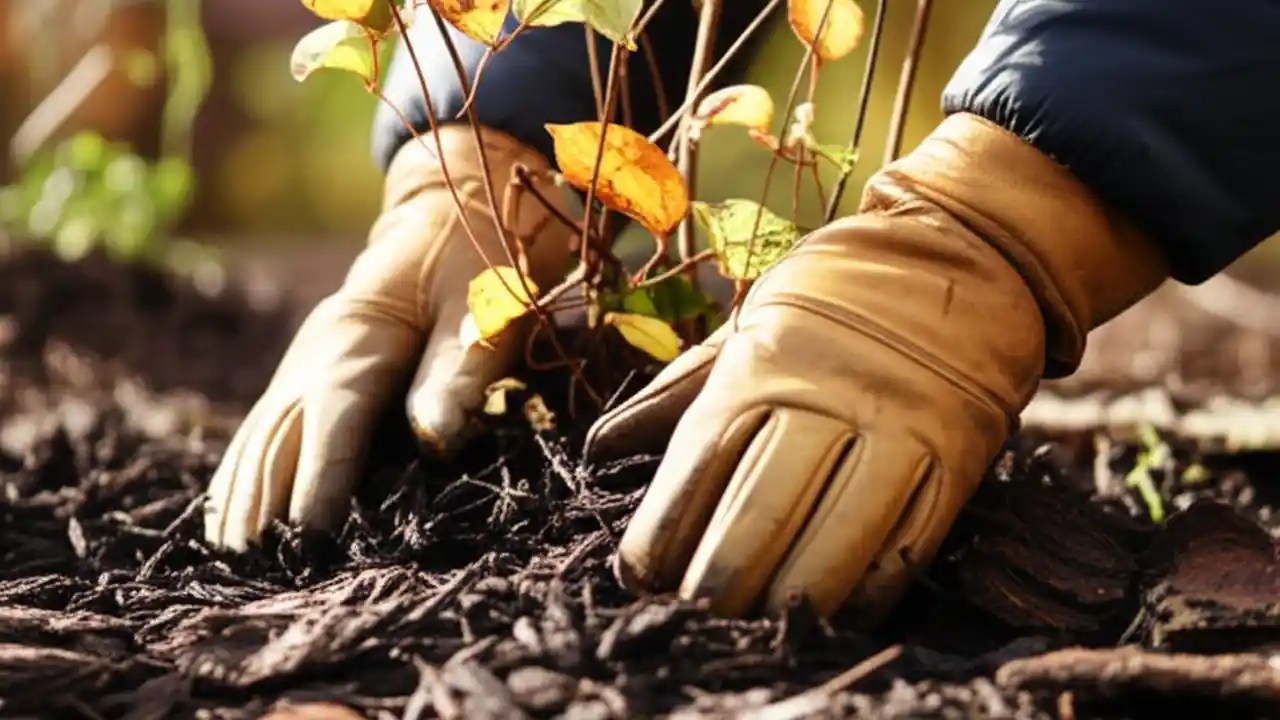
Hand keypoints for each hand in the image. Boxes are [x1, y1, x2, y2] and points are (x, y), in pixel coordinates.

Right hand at [205, 125, 573, 550]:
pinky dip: (245, 469)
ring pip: (262, 433)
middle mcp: (320, 348)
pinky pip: (267, 425)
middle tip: (257, 571)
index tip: (309, 541)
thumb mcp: (487, 303)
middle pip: (281, 434)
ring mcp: (308, 356)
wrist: (453, 198)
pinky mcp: (314, 366)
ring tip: (232, 556)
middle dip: (267, 503)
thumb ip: (460, 370)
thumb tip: (434, 441)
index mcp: (360, 333)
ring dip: (245, 494)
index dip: (321, 481)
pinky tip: (230, 510)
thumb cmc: (481, 253)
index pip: (334, 419)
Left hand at [585, 113, 1167, 623]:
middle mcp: (827, 398)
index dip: (663, 531)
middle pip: (761, 513)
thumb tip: (600, 447)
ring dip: (792, 599)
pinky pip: (909, 542)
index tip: (640, 576)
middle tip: (696, 617)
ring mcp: (897, 429)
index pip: (698, 465)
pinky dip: (871, 590)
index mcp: (762, 365)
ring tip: (759, 628)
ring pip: (836, 541)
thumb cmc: (833, 301)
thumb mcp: (748, 327)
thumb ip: (679, 393)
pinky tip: (838, 615)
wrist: (958, 256)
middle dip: (720, 581)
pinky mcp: (956, 456)